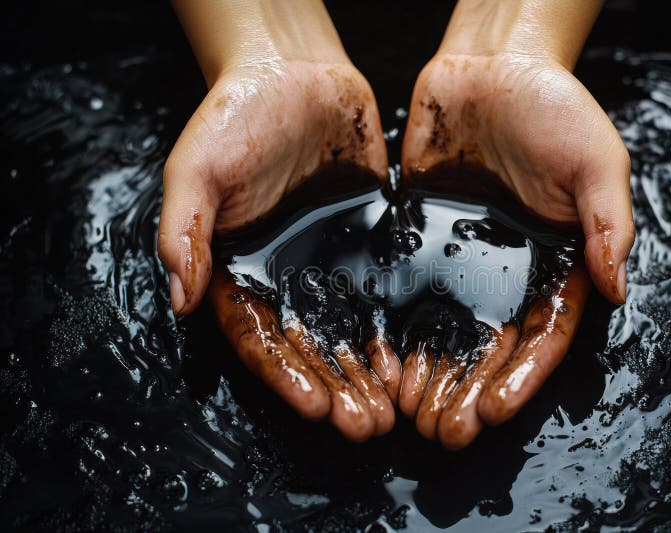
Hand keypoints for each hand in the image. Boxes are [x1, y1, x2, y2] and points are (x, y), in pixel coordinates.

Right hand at [158, 1, 396, 440]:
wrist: (295, 72)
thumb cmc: (236, 113)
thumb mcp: (197, 168)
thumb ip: (184, 231)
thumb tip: (179, 296)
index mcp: (237, 269)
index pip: (258, 335)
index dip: (284, 373)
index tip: (315, 403)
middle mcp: (283, 276)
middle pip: (308, 346)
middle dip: (335, 387)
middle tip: (365, 424)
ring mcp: (327, 264)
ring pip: (348, 331)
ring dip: (367, 373)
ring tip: (392, 409)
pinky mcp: (366, 246)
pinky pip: (382, 295)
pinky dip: (395, 330)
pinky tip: (414, 359)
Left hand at [399, 1, 631, 447]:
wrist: (490, 65)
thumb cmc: (552, 105)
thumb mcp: (597, 160)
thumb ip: (608, 224)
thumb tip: (616, 287)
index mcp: (556, 262)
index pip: (542, 334)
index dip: (521, 375)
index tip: (494, 409)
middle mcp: (508, 270)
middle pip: (490, 346)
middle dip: (469, 391)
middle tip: (444, 432)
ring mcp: (462, 259)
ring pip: (446, 331)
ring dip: (430, 375)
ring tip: (409, 414)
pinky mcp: (420, 240)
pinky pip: (407, 293)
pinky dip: (396, 331)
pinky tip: (381, 364)